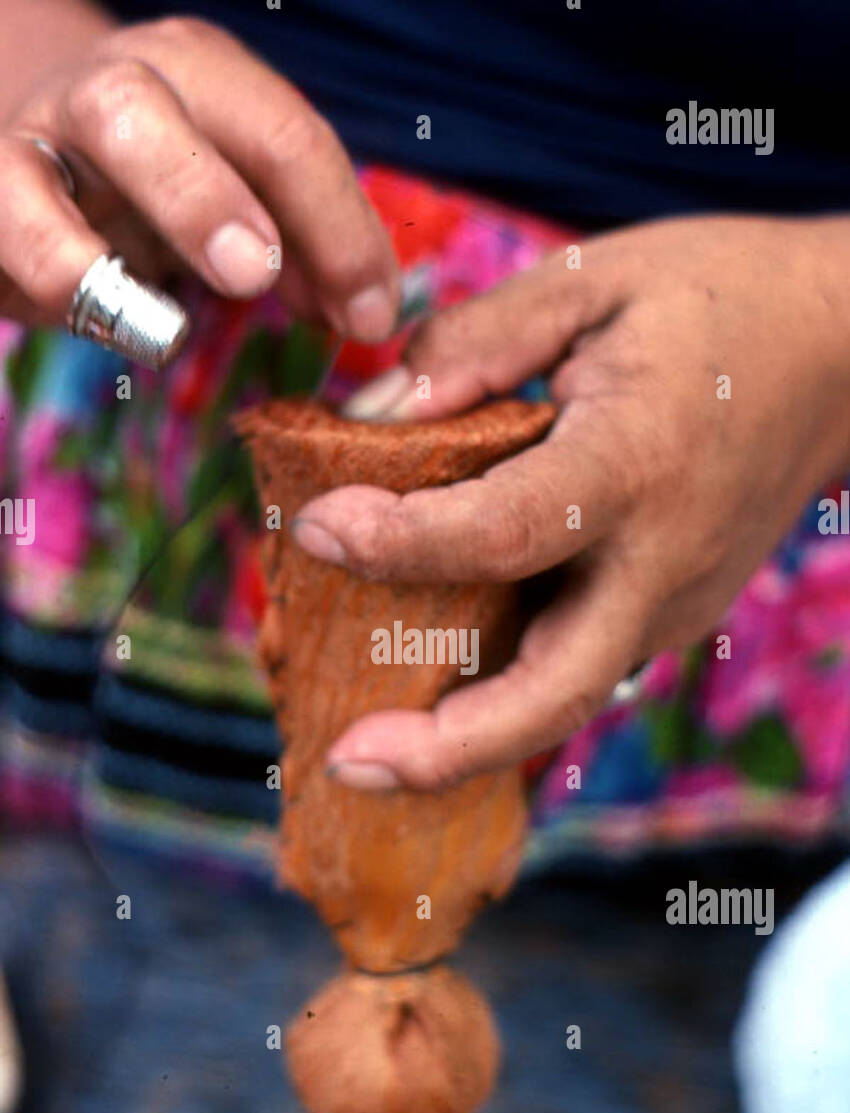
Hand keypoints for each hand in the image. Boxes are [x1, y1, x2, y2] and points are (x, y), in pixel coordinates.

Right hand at [0, 13, 397, 336]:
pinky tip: (104, 326)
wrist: (34, 175)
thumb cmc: (156, 195)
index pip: (283, 134)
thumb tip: (366, 313)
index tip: (371, 317)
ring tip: (168, 325)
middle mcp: (118, 83)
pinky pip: (11, 231)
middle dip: (214, 196)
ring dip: (116, 242)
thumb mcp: (243, 208)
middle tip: (258, 278)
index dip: (336, 230)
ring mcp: (41, 135)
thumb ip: (306, 252)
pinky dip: (58, 280)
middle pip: (159, 112)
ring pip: (72, 154)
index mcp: (202, 73)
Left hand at [292, 214, 849, 789]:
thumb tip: (372, 413)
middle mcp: (659, 560)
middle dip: (446, 748)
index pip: (505, 530)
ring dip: (465, 738)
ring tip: (364, 742)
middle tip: (343, 761)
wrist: (841, 352)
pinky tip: (430, 679)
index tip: (314, 529)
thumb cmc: (715, 300)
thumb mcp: (593, 281)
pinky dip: (500, 690)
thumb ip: (476, 342)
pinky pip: (574, 666)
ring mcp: (673, 605)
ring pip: (561, 698)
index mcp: (638, 462)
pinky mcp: (668, 617)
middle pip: (553, 692)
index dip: (401, 541)